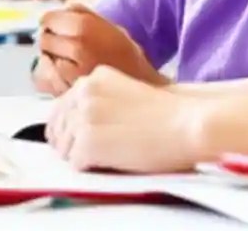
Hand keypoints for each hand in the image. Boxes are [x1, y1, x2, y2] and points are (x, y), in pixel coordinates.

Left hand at [36, 5, 163, 92]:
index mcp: (85, 26)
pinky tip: (71, 76)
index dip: (50, 23)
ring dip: (52, 59)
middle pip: (45, 39)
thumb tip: (58, 11)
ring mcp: (70, 69)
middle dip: (52, 41)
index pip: (49, 19)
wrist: (141, 87)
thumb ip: (82, 14)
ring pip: (45, 58)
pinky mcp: (69, 89)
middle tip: (65, 47)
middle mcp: (76, 45)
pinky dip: (55, 76)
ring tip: (70, 63)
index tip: (54, 28)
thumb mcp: (109, 25)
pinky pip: (50, 77)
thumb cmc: (126, 56)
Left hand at [46, 66, 203, 172]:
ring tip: (106, 157)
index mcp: (94, 78)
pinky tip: (111, 163)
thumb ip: (101, 101)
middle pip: (57, 127)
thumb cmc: (171, 114)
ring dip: (80, 156)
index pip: (61, 106)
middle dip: (69, 142)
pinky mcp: (89, 142)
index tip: (73, 138)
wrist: (189, 124)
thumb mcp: (128, 93)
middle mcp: (84, 93)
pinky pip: (76, 163)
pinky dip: (90, 168)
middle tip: (87, 154)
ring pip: (64, 147)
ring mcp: (84, 117)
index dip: (66, 127)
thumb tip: (80, 123)